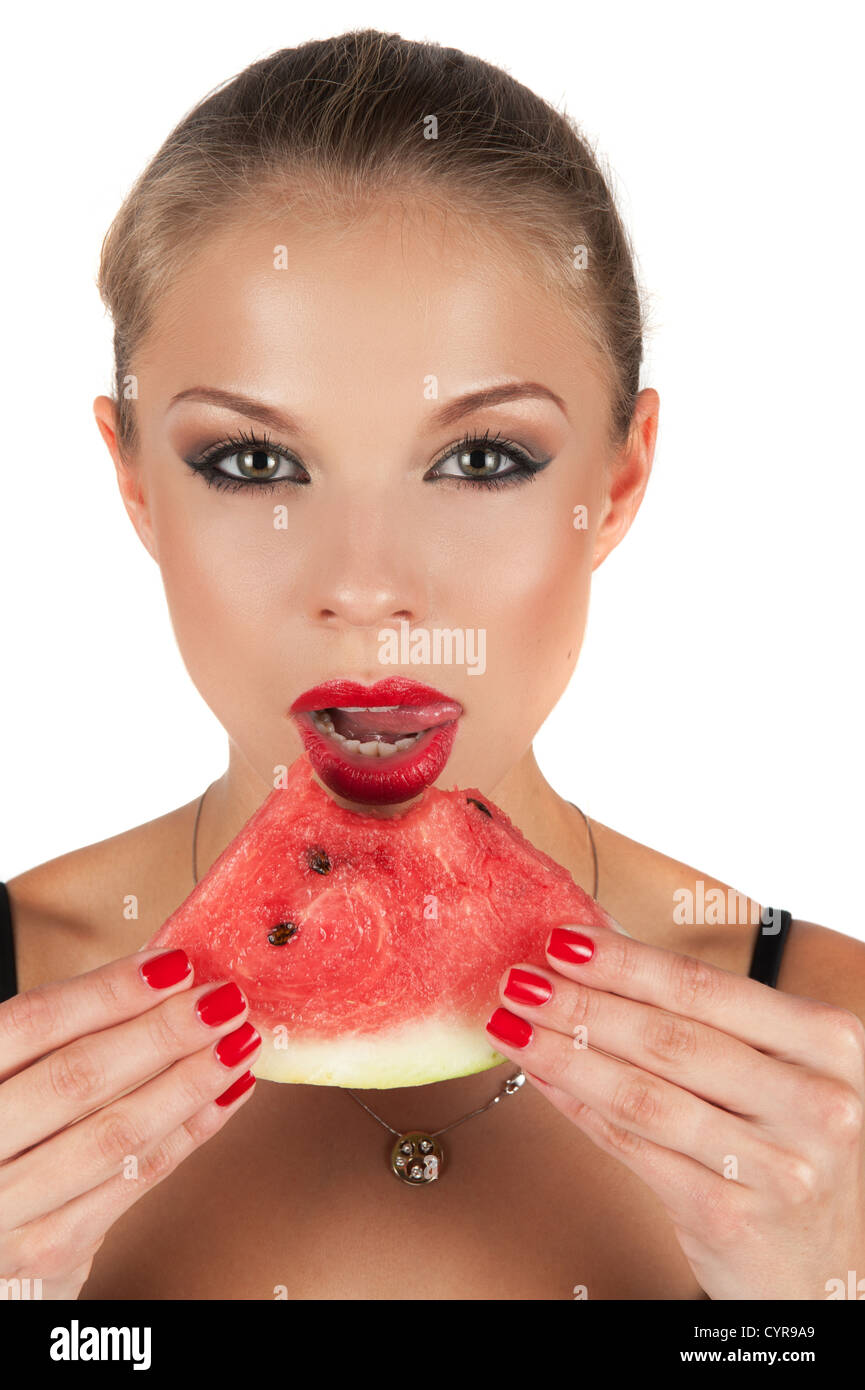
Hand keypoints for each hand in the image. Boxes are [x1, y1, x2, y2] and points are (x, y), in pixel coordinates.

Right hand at [0, 948, 260, 1298]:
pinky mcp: (48, 1251)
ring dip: (188, 1083)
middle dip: (162, 1034)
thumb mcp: (17, 1074)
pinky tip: (227, 1096)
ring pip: (113, 1135)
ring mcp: (4, 1207)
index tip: (176, 964)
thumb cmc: (10, 1131)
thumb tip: (169, 971)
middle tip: (225, 1000)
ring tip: (240, 1043)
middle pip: (75, 1079)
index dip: (107, 991)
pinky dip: (190, 1132)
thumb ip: (70, 1032)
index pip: (32, 1022)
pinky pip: (134, 1180)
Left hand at [484, 924, 864, 1299]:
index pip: (705, 989)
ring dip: (563, 1054)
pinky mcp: (729, 1215)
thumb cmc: (781, 1139)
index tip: (560, 938)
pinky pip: (631, 1146)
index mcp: (828, 1043)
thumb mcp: (772, 1066)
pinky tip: (538, 1077)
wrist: (817, 1261)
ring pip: (641, 1095)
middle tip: (516, 978)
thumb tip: (592, 940)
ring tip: (509, 1024)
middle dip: (580, 1004)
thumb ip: (697, 1009)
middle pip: (668, 1040)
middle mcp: (815, 1102)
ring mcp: (776, 1166)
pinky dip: (575, 1106)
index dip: (625, 962)